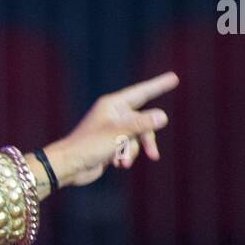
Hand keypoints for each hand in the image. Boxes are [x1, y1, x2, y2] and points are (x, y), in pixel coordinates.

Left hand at [39, 71, 179, 188]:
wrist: (70, 166)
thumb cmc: (89, 146)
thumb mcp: (119, 134)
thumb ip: (142, 124)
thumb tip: (163, 116)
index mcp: (113, 105)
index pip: (142, 92)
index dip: (158, 85)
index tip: (174, 78)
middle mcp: (113, 114)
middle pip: (143, 122)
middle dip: (146, 140)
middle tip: (153, 154)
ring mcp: (112, 130)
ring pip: (137, 138)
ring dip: (132, 152)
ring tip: (121, 162)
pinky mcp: (110, 144)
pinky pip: (128, 148)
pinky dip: (125, 156)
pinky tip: (116, 164)